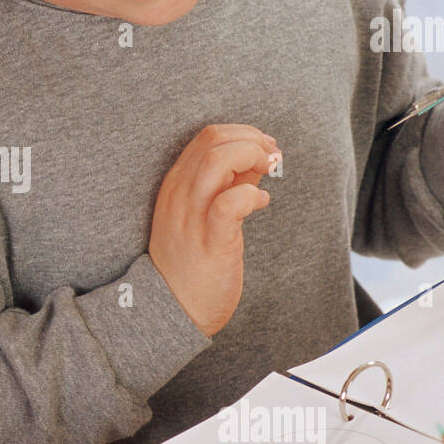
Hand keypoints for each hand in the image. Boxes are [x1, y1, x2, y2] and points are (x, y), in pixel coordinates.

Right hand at [148, 124, 278, 336]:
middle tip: (272, 156)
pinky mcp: (211, 240)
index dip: (242, 133)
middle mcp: (180, 194)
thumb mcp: (201, 214)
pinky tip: (261, 202)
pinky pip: (230, 203)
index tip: (264, 147)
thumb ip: (228, 185)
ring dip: (252, 156)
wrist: (170, 309)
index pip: (206, 137)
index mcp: (176, 185)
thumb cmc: (190, 263)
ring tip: (269, 171)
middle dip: (252, 139)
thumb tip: (257, 160)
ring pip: (218, 160)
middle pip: (213, 139)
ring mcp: (192, 216)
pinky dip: (252, 194)